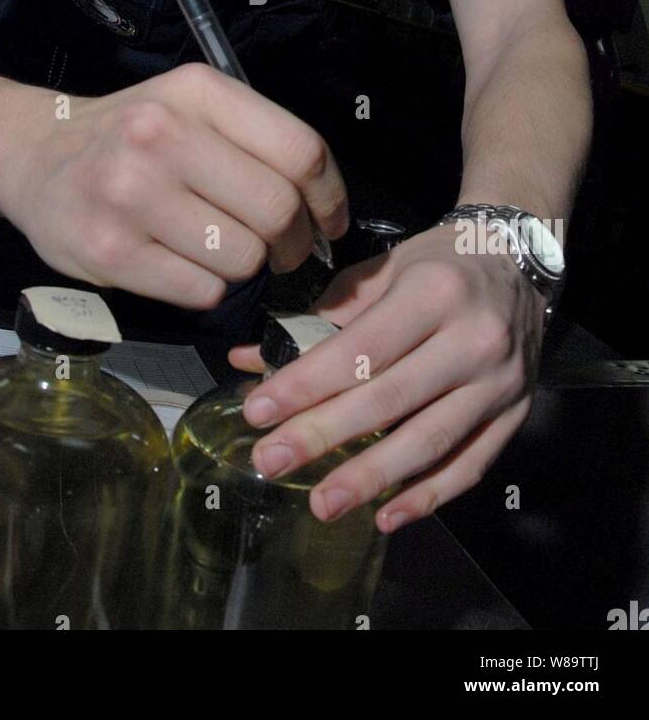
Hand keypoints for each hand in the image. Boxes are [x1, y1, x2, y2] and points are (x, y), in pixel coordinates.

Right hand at [0, 62, 348, 305]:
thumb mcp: (190, 106)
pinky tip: (182, 265)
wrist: (33, 153)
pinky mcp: (108, 250)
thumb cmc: (129, 134)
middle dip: (293, 243)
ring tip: (217, 250)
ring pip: (242, 257)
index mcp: (196, 92)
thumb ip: (256, 140)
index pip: (300, 151)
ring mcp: (130, 194)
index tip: (329, 222)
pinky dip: (205, 288)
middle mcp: (162, 134)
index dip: (330, 198)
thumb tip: (325, 209)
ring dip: (243, 266)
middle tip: (281, 250)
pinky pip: (201, 291)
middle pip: (277, 210)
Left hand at [228, 223, 546, 530]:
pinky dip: (427, 496)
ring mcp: (499, 383)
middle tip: (272, 461)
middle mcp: (473, 339)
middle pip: (389, 400)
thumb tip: (253, 360)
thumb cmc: (441, 261)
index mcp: (433, 293)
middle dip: (323, 435)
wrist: (522, 259)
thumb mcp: (383, 269)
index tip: (258, 412)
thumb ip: (323, 316)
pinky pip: (470, 466)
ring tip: (323, 503)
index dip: (306, 385)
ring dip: (372, 479)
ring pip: (430, 441)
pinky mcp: (517, 414)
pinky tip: (385, 516)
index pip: (361, 350)